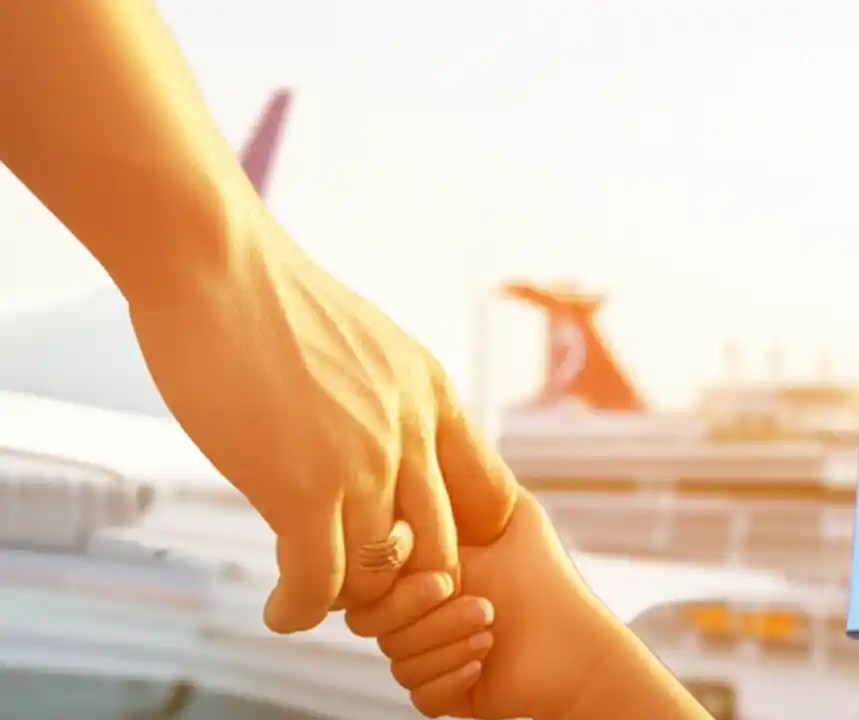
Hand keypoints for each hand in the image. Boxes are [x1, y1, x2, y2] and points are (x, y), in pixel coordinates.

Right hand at [127, 224, 516, 631]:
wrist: (215, 263)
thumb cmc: (271, 301)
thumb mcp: (365, 344)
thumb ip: (383, 400)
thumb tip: (370, 438)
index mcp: (432, 395)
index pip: (490, 498)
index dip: (456, 539)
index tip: (412, 553)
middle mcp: (412, 433)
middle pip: (441, 556)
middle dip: (402, 587)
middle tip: (355, 587)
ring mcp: (363, 464)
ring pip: (378, 580)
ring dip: (344, 602)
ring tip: (309, 596)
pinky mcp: (302, 489)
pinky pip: (320, 585)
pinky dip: (300, 610)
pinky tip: (280, 608)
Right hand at [346, 489, 710, 719]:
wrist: (574, 647)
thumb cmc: (543, 579)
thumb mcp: (508, 513)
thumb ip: (464, 479)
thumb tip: (430, 427)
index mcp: (419, 564)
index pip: (368, 572)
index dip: (396, 578)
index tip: (446, 574)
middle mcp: (415, 605)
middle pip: (369, 618)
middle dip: (427, 616)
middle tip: (481, 605)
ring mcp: (422, 646)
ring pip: (393, 656)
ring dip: (449, 644)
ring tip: (492, 630)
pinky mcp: (436, 687)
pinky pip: (415, 691)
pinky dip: (451, 678)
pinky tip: (484, 660)